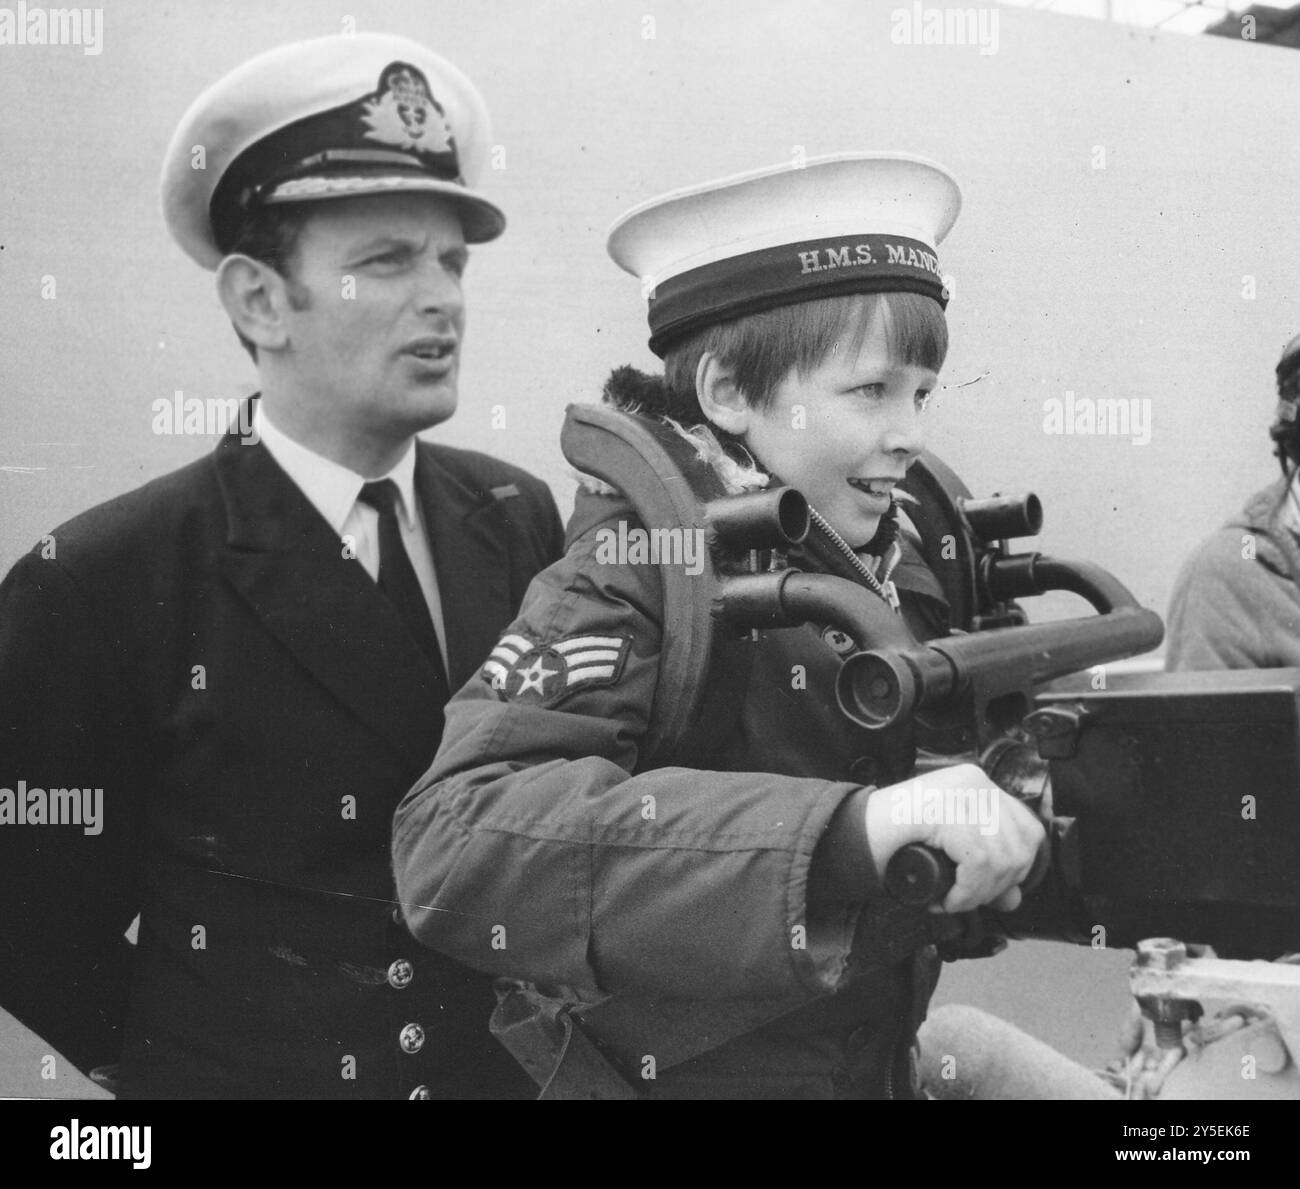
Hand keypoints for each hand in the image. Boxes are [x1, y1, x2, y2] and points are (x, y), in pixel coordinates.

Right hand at [864, 763, 1043, 913]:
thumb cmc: (894, 840)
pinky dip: (965, 892)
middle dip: (997, 886)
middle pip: (1019, 847)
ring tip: (952, 900)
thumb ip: (983, 868)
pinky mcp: (945, 810)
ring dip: (978, 894)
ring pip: (1000, 859)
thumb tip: (1014, 897)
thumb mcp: (948, 850)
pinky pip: (977, 864)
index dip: (1018, 868)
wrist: (850, 832)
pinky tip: (946, 899)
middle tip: (965, 899)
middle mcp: (973, 781)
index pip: (1028, 829)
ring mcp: (959, 792)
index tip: (993, 889)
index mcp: (976, 782)